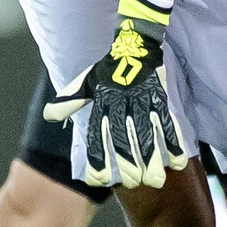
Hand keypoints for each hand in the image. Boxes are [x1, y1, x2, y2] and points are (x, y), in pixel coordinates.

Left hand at [46, 21, 190, 187]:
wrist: (134, 44)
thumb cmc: (108, 68)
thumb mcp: (85, 82)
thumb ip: (69, 101)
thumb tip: (49, 117)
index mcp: (101, 103)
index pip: (97, 135)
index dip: (97, 158)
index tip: (97, 179)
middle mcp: (121, 104)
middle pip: (124, 139)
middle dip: (127, 163)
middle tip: (132, 183)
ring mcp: (142, 102)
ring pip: (147, 134)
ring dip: (151, 159)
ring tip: (154, 180)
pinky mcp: (160, 98)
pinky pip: (168, 123)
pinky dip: (173, 142)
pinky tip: (178, 162)